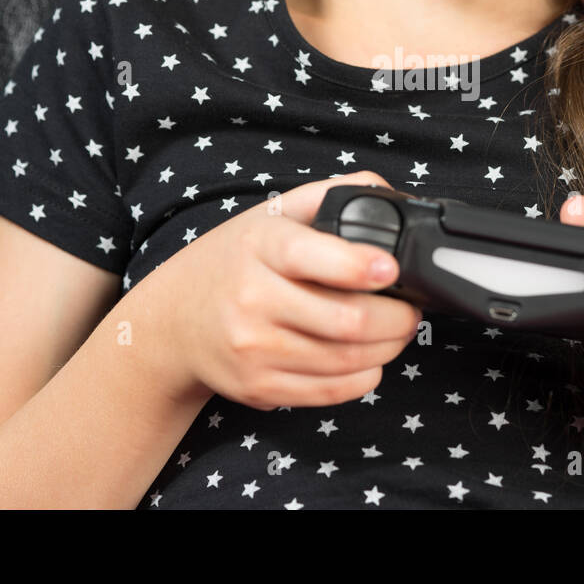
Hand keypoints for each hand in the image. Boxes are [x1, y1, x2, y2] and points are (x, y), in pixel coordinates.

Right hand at [148, 170, 422, 410]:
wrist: (173, 322)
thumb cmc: (233, 261)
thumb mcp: (271, 215)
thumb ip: (330, 194)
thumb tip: (386, 192)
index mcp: (260, 247)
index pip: (311, 257)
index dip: (358, 265)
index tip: (390, 269)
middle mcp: (252, 299)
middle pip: (347, 320)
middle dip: (398, 317)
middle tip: (410, 308)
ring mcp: (254, 349)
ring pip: (347, 360)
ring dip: (389, 348)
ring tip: (397, 331)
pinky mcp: (259, 387)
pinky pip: (331, 391)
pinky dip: (365, 377)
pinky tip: (370, 359)